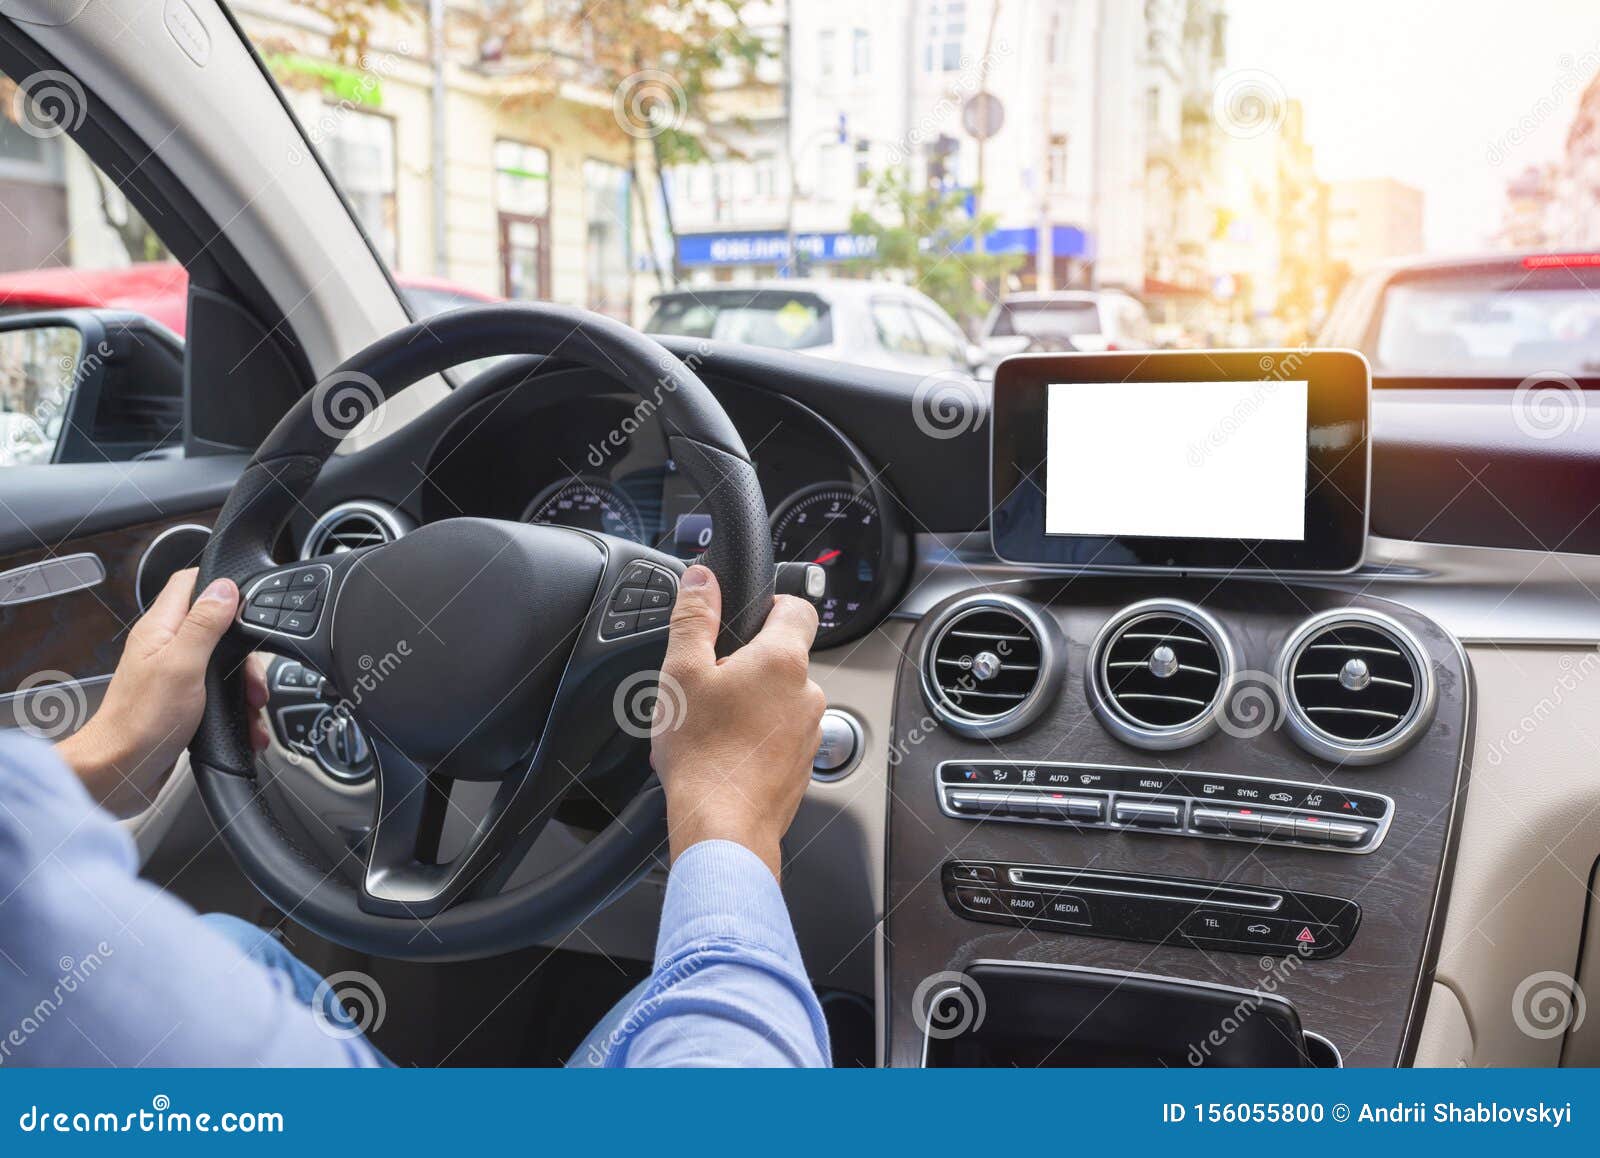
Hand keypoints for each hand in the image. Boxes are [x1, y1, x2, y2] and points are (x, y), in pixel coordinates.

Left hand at [56, 568, 270, 816]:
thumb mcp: (182, 664)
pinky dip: (236, 706)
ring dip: (243, 683)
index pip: (190, 583)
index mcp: (160, 628)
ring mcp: (174, 674)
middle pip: (217, 626)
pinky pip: (219, 692)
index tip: (248, 601)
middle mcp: (165, 647)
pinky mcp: (182, 700)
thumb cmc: (142, 721)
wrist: (121, 771)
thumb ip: (204, 624)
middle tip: (250, 673)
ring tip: (251, 703)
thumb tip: (225, 587)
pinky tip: (244, 722)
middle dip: (243, 650)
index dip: (221, 583)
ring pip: (223, 662)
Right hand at [651, 564, 824, 879]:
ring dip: (753, 703)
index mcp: (783, 660)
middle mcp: (807, 693)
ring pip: (781, 700)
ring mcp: (809, 733)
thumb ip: (694, 618)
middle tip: (711, 682)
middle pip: (784, 658)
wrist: (721, 827)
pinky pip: (780, 737)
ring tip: (713, 724)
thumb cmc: (702, 755)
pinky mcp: (802, 766)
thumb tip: (702, 579)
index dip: (772, 603)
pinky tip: (724, 753)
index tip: (747, 615)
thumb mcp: (682, 672)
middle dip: (750, 663)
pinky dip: (757, 738)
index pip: (798, 607)